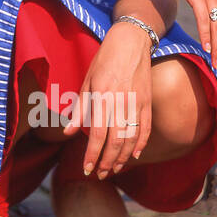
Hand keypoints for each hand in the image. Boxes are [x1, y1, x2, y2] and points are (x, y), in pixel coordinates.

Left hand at [64, 21, 152, 177]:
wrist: (131, 42)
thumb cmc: (104, 60)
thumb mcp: (87, 81)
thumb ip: (80, 109)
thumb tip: (69, 132)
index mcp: (103, 96)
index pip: (98, 134)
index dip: (92, 154)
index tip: (86, 169)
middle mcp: (121, 101)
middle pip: (116, 141)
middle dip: (106, 162)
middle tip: (98, 174)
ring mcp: (138, 102)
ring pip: (132, 138)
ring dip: (122, 158)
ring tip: (112, 170)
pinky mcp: (148, 102)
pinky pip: (146, 128)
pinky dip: (141, 144)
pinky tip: (134, 155)